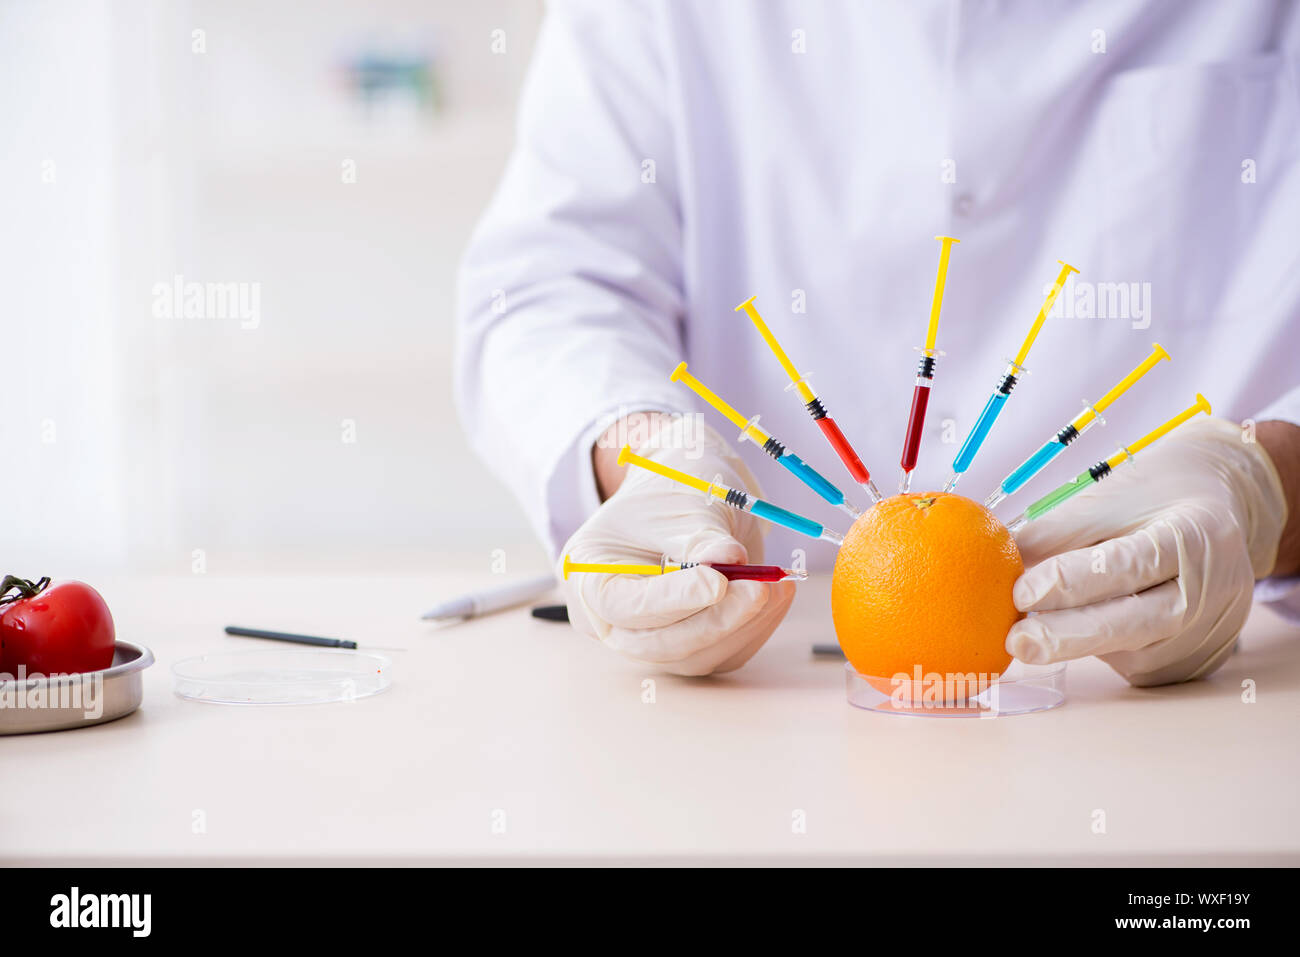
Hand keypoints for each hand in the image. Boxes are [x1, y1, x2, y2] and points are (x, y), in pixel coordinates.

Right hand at [559, 416, 794, 675]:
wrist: (689, 493)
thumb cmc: (671, 489)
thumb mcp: (680, 499)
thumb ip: (698, 534)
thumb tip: (728, 559)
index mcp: (589, 577)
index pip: (624, 605)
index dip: (672, 599)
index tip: (717, 583)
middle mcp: (614, 620)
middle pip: (658, 643)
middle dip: (715, 620)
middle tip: (759, 589)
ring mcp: (653, 639)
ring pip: (697, 656)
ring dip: (744, 626)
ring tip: (777, 584)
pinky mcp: (693, 646)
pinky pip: (725, 653)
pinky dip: (757, 628)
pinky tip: (778, 596)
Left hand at [1007, 417, 1286, 685]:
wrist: (1223, 514)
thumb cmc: (1156, 499)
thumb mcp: (1109, 497)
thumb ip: (1056, 531)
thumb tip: (996, 561)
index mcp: (1193, 537)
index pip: (1127, 566)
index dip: (1072, 582)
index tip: (1021, 592)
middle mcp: (1208, 594)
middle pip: (1132, 623)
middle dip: (1066, 636)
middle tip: (1015, 641)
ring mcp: (1202, 636)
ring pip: (1125, 648)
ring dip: (1072, 640)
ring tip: (1032, 625)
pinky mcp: (1187, 664)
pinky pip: (1129, 661)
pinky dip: (1094, 648)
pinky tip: (1074, 629)